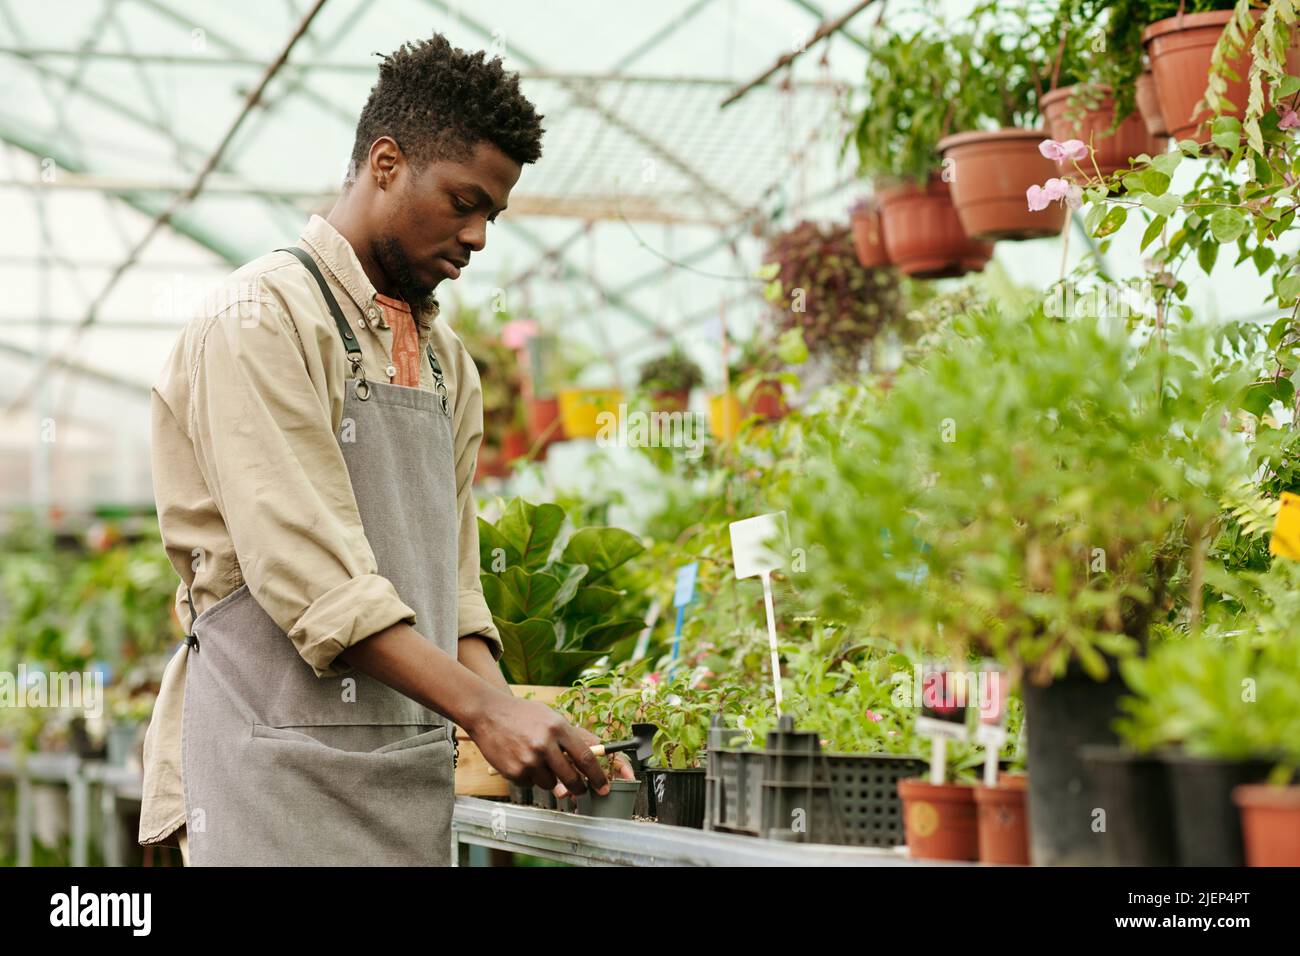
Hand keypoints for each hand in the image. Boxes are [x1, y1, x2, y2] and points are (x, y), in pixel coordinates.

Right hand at [465, 692, 610, 796]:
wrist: (488, 713)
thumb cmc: (523, 715)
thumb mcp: (551, 717)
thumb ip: (572, 736)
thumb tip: (597, 752)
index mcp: (558, 728)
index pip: (585, 757)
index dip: (597, 775)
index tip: (603, 786)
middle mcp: (544, 744)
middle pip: (571, 777)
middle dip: (579, 787)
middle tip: (580, 789)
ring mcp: (529, 759)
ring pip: (550, 784)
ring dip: (550, 779)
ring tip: (538, 761)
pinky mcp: (514, 771)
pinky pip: (531, 784)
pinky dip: (530, 777)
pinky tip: (521, 760)